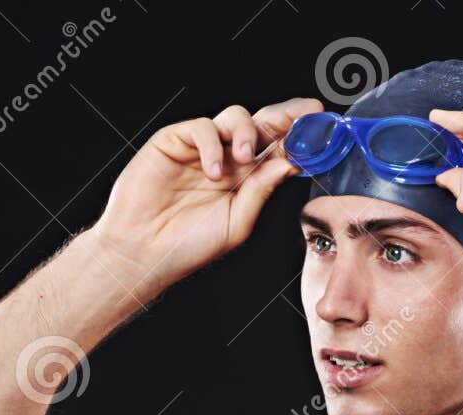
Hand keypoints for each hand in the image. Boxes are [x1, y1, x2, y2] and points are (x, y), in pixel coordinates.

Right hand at [90, 98, 322, 292]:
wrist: (142, 253)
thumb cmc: (187, 247)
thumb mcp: (236, 224)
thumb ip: (260, 191)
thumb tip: (287, 163)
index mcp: (245, 180)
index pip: (277, 149)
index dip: (299, 135)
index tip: (321, 126)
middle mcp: (227, 159)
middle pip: (262, 124)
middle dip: (285, 115)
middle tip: (302, 115)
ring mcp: (201, 148)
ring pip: (234, 118)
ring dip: (245, 132)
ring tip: (242, 157)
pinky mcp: (174, 140)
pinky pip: (200, 127)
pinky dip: (210, 144)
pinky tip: (212, 170)